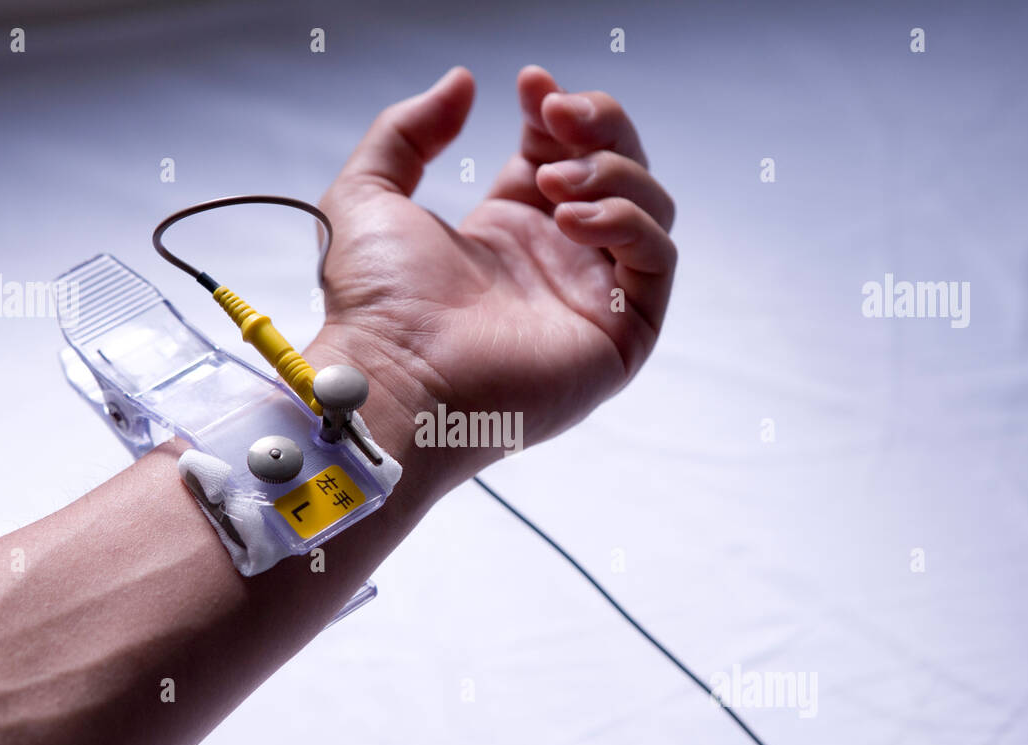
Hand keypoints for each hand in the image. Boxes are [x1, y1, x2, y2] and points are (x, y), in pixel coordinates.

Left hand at [305, 65, 675, 495]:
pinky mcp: (619, 336)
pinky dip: (629, 224)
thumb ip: (407, 131)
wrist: (393, 377)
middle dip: (600, 127)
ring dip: (612, 175)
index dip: (560, 112)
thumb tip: (461, 84)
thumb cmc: (373, 306)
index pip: (565, 152)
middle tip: (555, 115)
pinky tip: (572, 220)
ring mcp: (591, 298)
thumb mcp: (368, 194)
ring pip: (649, 210)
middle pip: (620, 171)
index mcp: (507, 229)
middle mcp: (556, 261)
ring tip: (553, 183)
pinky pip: (658, 261)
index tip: (531, 85)